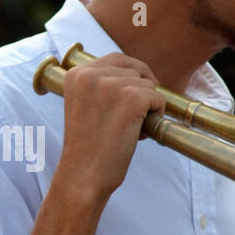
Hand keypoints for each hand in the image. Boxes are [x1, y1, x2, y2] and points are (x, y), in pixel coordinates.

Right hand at [56, 53, 164, 199]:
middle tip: (142, 112)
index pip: (116, 59)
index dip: (133, 72)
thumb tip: (138, 76)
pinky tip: (140, 133)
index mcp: (76, 75)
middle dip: (143, 89)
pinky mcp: (132, 98)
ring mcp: (112, 85)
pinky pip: (158, 99)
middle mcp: (91, 74)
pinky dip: (156, 115)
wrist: (83, 175)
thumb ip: (100, 87)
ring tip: (131, 130)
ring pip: (148, 86)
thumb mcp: (84, 107)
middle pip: (135, 69)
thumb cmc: (86, 148)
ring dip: (147, 106)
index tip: (141, 86)